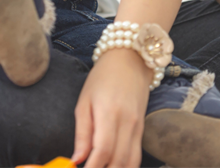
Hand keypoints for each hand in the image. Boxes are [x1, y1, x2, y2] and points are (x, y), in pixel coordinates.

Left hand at [71, 49, 150, 167]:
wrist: (129, 62)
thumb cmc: (102, 78)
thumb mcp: (84, 100)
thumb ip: (82, 132)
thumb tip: (77, 159)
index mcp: (108, 113)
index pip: (102, 150)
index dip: (92, 167)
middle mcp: (127, 123)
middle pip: (118, 161)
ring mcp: (138, 128)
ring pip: (130, 163)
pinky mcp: (142, 131)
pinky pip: (136, 157)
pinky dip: (126, 167)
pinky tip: (113, 167)